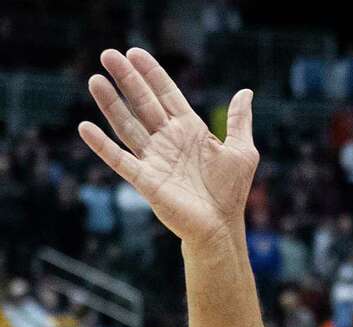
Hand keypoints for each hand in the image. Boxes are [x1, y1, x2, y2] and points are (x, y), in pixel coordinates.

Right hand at [78, 48, 258, 244]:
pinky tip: (85, 127)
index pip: (167, 95)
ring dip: (110, 104)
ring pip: (127, 125)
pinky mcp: (145, 180)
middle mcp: (168, 140)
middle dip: (127, 79)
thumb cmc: (231, 191)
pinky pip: (120, 159)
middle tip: (108, 55)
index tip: (135, 53)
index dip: (152, 74)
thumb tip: (246, 92)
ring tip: (95, 80)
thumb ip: (240, 121)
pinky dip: (102, 145)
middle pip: (143, 103)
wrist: (222, 226)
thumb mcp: (243, 150)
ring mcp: (154, 159)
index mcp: (190, 130)